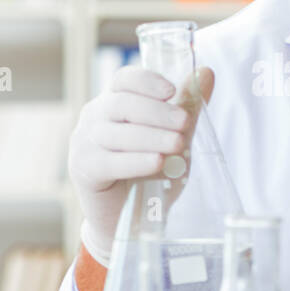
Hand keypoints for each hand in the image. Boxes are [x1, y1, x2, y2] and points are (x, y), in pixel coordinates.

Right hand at [68, 64, 214, 264]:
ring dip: (151, 137)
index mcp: (115, 102)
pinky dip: (135, 161)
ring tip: (178, 144)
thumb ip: (187, 108)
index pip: (124, 79)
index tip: (171, 91)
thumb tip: (206, 72)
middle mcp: (94, 117)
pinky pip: (109, 161)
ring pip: (116, 133)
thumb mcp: (175, 138)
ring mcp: (84, 142)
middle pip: (121, 104)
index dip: (146, 81)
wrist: (129, 218)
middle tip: (184, 124)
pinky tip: (157, 162)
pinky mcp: (83, 169)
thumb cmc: (150, 173)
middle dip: (157, 112)